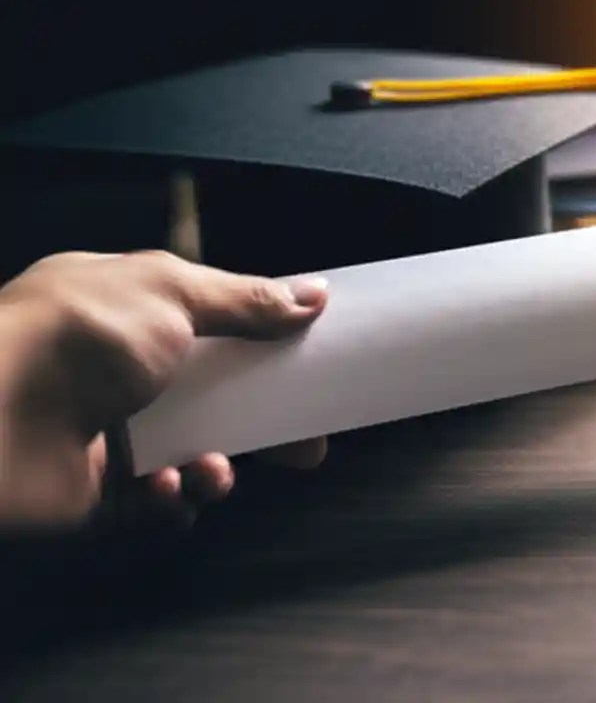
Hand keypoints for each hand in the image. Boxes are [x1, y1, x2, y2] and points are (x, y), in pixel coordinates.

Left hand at [0, 250, 329, 530]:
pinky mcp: (95, 497)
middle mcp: (113, 372)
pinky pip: (158, 507)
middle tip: (305, 447)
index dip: (262, 347)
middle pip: (213, 401)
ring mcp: (103, 436)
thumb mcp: (173, 293)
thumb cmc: (76, 339)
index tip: (309, 367)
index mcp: (125, 312)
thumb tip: (312, 295)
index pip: (210, 329)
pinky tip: (166, 487)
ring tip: (212, 469)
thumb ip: (246, 300)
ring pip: (191, 458)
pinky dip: (172, 501)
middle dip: (262, 427)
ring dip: (216, 469)